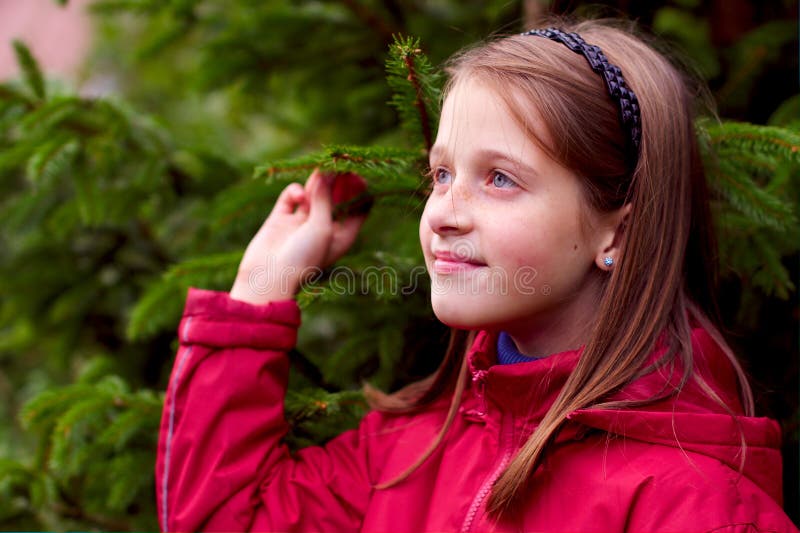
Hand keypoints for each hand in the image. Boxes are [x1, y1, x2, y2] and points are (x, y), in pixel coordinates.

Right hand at [229, 169, 367, 304]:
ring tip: (321, 168)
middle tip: (339, 163)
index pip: (359, 209)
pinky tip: (298, 196)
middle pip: (337, 199)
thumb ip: (325, 197)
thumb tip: (328, 170)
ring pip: (314, 194)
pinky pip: (291, 197)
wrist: (267, 278)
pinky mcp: (281, 219)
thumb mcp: (321, 226)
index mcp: (342, 236)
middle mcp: (324, 228)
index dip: (361, 191)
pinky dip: (295, 191)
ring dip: (318, 182)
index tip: (359, 173)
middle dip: (339, 181)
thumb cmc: (302, 257)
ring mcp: (302, 223)